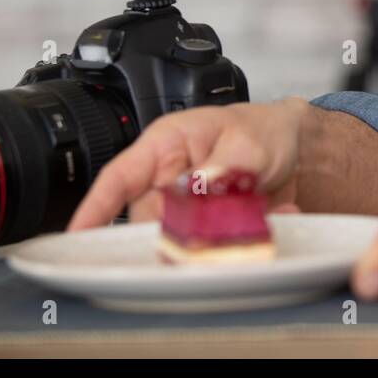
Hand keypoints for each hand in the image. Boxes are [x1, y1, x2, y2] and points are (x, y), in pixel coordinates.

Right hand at [67, 99, 311, 230]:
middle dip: (176, 234)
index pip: (119, 177)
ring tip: (257, 215)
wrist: (300, 148)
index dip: (94, 207)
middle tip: (213, 232)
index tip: (77, 235)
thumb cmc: (264, 130)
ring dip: (217, 237)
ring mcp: (188, 208)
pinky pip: (212, 248)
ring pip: (181, 240)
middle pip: (149, 221)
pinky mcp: (209, 229)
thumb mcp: (247, 143)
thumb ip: (221, 168)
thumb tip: (195, 187)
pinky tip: (273, 219)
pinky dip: (245, 242)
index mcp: (166, 147)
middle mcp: (169, 180)